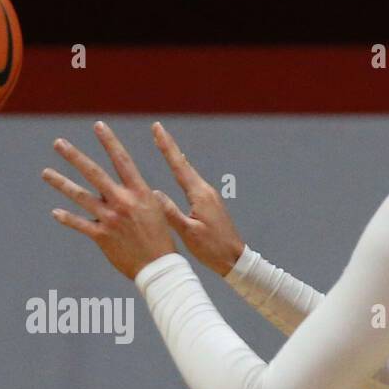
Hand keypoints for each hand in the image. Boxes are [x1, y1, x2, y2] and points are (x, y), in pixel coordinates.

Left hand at [42, 120, 177, 279]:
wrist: (158, 266)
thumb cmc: (161, 237)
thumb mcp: (156, 209)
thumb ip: (139, 195)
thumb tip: (134, 185)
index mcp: (139, 192)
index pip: (121, 160)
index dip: (109, 141)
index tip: (98, 125)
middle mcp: (122, 202)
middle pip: (94, 173)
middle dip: (74, 156)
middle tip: (58, 143)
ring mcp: (110, 219)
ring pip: (80, 196)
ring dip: (61, 183)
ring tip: (45, 172)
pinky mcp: (102, 236)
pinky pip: (80, 224)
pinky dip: (67, 218)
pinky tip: (55, 212)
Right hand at [151, 122, 245, 276]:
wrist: (235, 259)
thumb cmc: (212, 249)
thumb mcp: (188, 233)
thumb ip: (171, 212)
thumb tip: (153, 192)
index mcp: (200, 195)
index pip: (179, 165)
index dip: (166, 146)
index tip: (157, 129)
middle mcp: (205, 191)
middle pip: (183, 164)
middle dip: (169, 147)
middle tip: (157, 130)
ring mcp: (209, 197)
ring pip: (187, 172)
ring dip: (175, 158)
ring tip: (163, 145)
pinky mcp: (209, 204)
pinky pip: (191, 183)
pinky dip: (181, 172)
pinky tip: (179, 171)